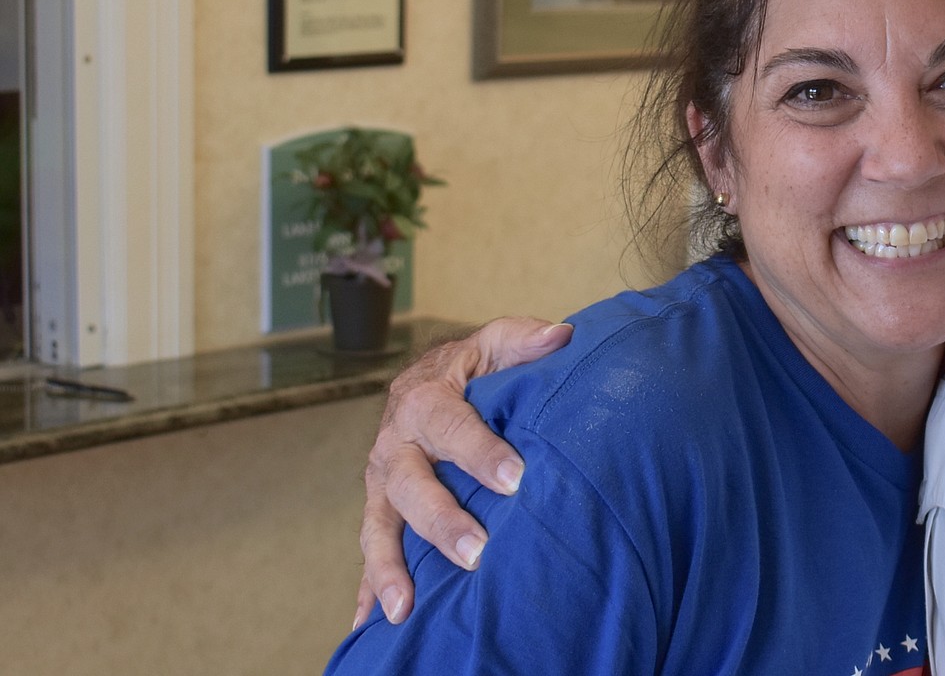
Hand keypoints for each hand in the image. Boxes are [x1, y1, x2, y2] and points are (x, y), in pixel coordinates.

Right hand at [351, 317, 573, 629]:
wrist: (430, 379)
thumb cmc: (473, 367)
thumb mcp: (494, 344)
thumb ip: (523, 339)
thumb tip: (561, 335)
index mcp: (425, 399)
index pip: (451, 425)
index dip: (480, 452)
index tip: (515, 479)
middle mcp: (395, 443)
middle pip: (409, 484)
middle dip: (441, 519)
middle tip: (476, 552)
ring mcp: (382, 481)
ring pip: (380, 524)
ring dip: (390, 566)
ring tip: (406, 605)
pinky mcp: (381, 509)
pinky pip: (370, 550)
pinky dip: (368, 588)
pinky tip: (369, 624)